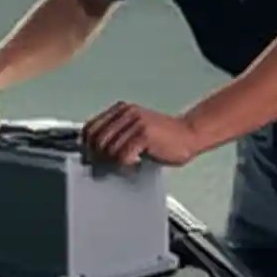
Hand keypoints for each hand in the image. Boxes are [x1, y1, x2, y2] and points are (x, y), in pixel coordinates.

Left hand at [81, 101, 201, 166]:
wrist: (189, 134)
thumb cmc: (162, 137)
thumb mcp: (134, 129)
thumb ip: (116, 135)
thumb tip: (92, 153)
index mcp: (121, 109)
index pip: (90, 128)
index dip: (87, 146)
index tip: (92, 158)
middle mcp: (127, 112)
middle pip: (97, 140)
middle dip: (98, 157)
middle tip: (106, 167)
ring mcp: (136, 122)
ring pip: (109, 149)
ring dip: (113, 163)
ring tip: (124, 166)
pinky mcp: (144, 134)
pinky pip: (123, 155)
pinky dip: (126, 165)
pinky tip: (135, 164)